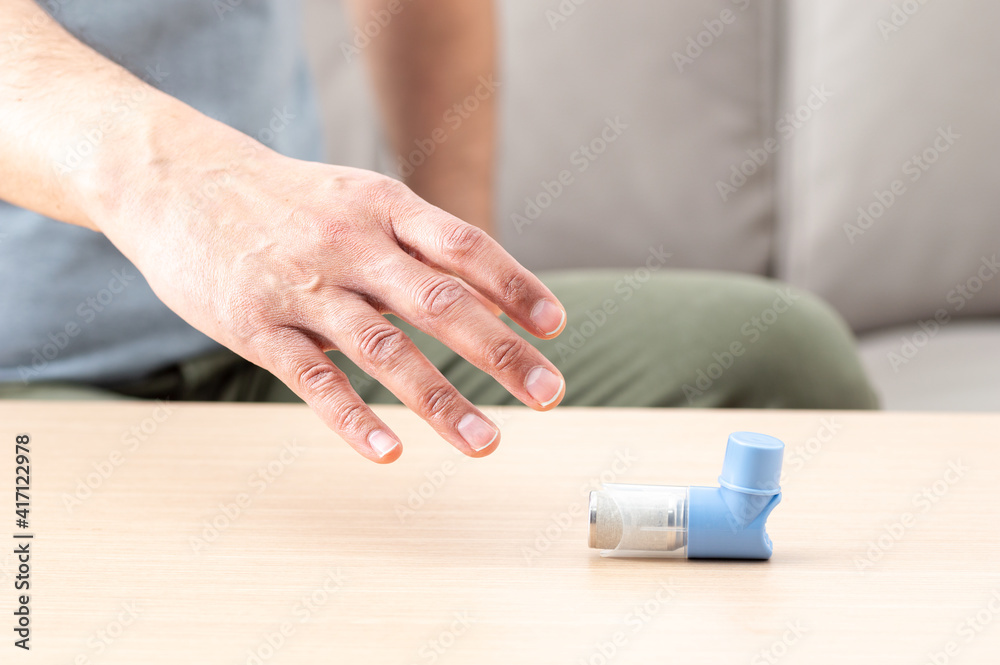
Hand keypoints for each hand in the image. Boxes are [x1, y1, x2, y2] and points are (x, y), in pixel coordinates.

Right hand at [93, 124, 566, 462]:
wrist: (177, 179)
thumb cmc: (286, 200)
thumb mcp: (358, 199)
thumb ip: (420, 243)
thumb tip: (495, 294)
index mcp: (383, 207)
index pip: (465, 246)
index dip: (516, 286)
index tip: (554, 328)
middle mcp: (351, 244)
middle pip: (439, 302)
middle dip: (501, 351)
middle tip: (549, 392)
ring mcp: (303, 285)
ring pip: (383, 348)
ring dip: (440, 400)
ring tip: (485, 443)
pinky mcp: (256, 325)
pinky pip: (313, 378)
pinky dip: (354, 418)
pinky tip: (390, 452)